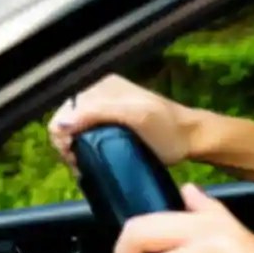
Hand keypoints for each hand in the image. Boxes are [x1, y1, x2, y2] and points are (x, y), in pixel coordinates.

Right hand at [49, 74, 198, 167]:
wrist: (192, 139)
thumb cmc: (168, 129)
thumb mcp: (136, 117)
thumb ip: (99, 113)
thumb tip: (60, 123)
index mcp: (103, 86)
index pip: (65, 109)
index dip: (63, 133)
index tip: (74, 154)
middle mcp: (101, 94)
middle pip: (67, 120)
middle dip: (67, 143)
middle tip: (80, 164)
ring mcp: (107, 109)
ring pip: (75, 130)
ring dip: (74, 149)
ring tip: (84, 167)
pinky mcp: (112, 125)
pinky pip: (87, 135)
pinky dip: (84, 150)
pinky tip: (90, 163)